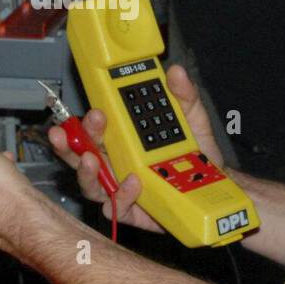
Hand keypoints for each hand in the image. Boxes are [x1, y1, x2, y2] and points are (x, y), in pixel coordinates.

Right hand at [47, 64, 222, 233]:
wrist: (214, 186)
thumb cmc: (196, 154)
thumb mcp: (192, 119)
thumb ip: (183, 96)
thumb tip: (176, 73)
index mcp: (124, 138)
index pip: (95, 128)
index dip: (86, 120)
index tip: (93, 110)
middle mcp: (117, 161)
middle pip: (82, 153)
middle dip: (70, 143)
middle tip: (72, 131)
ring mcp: (121, 187)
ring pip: (90, 182)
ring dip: (85, 171)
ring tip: (90, 160)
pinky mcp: (133, 210)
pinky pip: (117, 206)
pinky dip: (121, 195)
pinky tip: (132, 182)